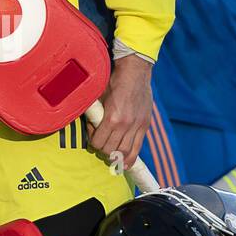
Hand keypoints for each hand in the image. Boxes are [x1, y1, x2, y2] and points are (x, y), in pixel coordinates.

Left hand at [86, 53, 152, 168]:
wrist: (135, 71)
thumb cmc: (114, 82)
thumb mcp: (99, 96)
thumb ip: (95, 114)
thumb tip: (91, 129)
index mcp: (112, 118)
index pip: (98, 143)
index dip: (93, 141)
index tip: (93, 134)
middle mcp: (125, 125)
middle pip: (110, 150)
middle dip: (103, 149)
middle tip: (101, 144)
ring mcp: (137, 126)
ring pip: (124, 152)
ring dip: (115, 155)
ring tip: (111, 155)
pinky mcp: (145, 125)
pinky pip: (138, 148)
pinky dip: (130, 158)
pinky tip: (125, 163)